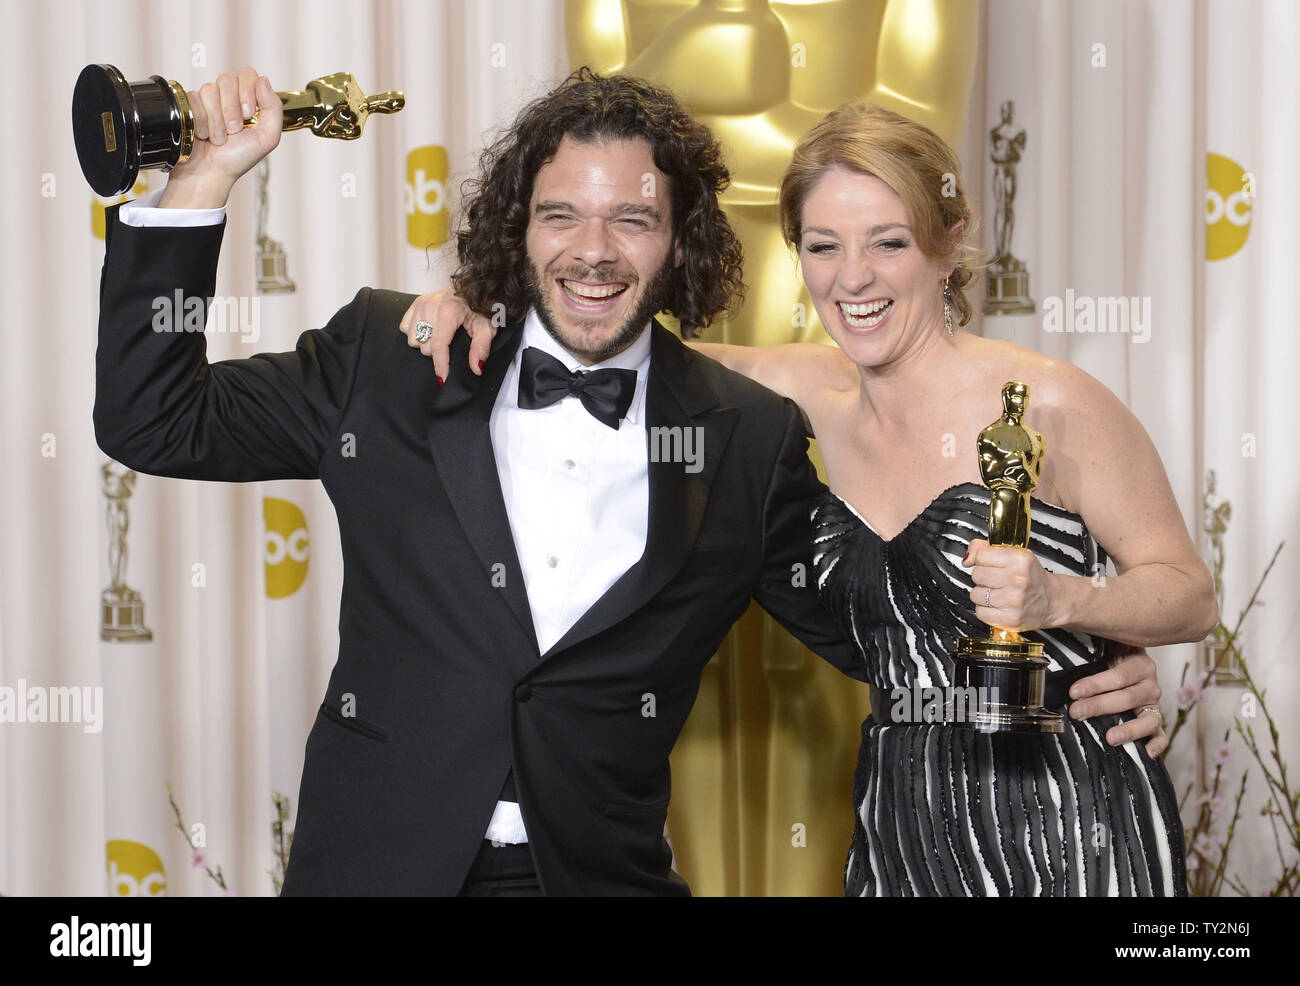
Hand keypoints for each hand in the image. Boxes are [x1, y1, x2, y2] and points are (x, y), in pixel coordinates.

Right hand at [159, 68, 282, 208]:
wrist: (210, 173)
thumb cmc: (238, 158)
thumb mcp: (267, 137)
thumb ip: (273, 108)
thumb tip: (264, 80)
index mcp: (249, 101)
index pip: (248, 75)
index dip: (247, 92)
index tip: (248, 115)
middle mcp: (229, 97)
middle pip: (228, 79)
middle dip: (231, 109)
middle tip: (233, 130)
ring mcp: (208, 100)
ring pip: (210, 89)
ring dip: (216, 119)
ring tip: (219, 138)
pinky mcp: (189, 105)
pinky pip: (193, 98)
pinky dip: (200, 121)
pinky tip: (204, 134)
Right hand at [399, 287, 496, 384]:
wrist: (473, 286)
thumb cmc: (480, 306)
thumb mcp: (488, 326)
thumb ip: (481, 348)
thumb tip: (476, 368)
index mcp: (449, 311)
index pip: (438, 345)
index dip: (440, 365)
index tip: (443, 378)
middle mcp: (431, 306)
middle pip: (425, 346)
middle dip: (438, 352)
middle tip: (451, 343)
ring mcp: (420, 303)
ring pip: (413, 340)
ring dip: (425, 343)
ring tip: (440, 336)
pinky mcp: (415, 303)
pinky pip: (405, 328)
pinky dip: (415, 333)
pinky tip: (429, 329)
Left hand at [962, 539, 1058, 631]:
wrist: (1053, 601)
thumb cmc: (1032, 577)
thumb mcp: (1015, 554)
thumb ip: (986, 549)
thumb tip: (967, 559)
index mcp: (1019, 559)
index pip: (980, 556)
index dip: (982, 560)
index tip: (991, 564)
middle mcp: (1017, 579)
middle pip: (976, 575)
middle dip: (983, 577)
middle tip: (998, 580)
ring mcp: (1013, 601)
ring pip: (975, 594)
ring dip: (983, 595)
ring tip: (999, 593)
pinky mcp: (1010, 619)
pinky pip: (980, 613)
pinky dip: (986, 610)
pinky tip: (999, 606)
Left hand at [1067, 649, 1168, 756]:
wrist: (1130, 658)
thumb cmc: (1112, 654)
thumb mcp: (1105, 644)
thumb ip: (1088, 646)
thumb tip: (1059, 634)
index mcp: (1140, 664)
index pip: (1119, 676)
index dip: (1096, 685)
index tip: (1073, 692)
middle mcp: (1150, 685)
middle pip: (1127, 698)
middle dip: (1099, 706)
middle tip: (1076, 712)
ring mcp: (1154, 704)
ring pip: (1148, 719)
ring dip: (1129, 730)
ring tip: (1110, 738)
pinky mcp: (1155, 719)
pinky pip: (1161, 735)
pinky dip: (1157, 744)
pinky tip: (1147, 753)